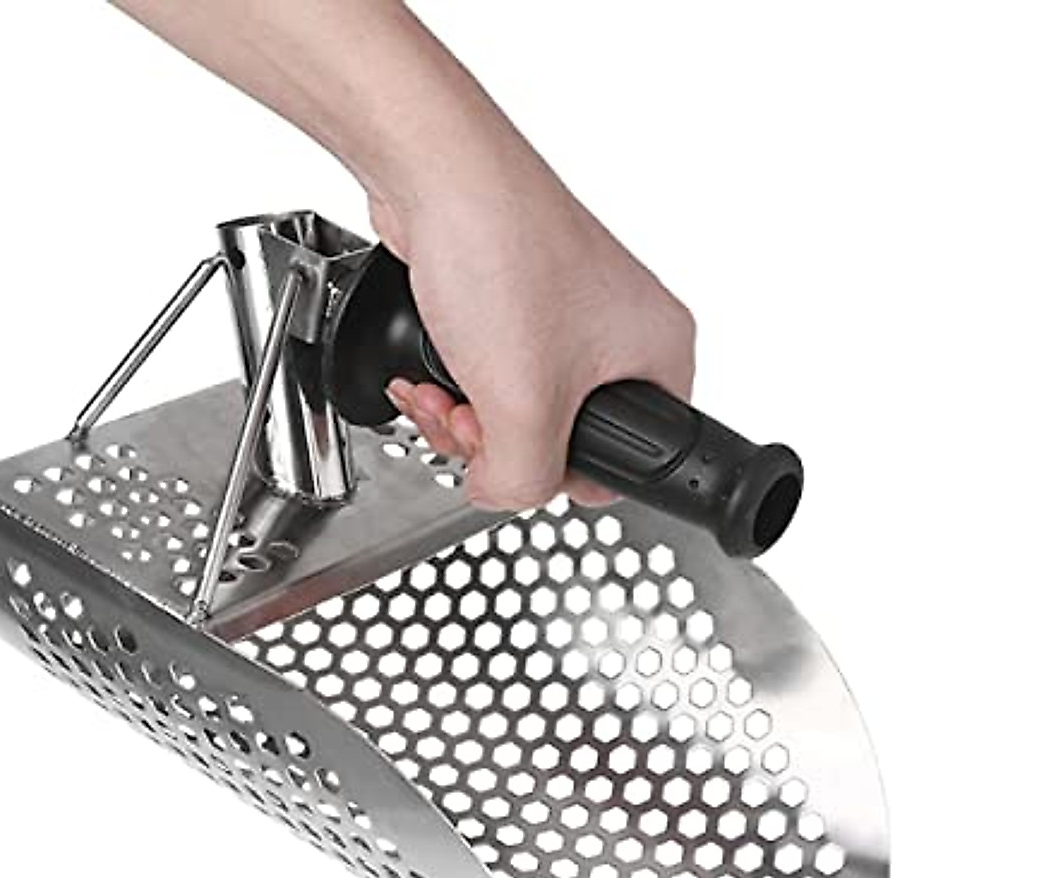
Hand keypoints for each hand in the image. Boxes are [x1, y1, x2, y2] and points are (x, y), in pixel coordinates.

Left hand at [369, 168, 695, 510]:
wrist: (437, 176)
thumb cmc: (502, 254)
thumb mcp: (523, 406)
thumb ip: (522, 481)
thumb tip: (501, 493)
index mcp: (658, 358)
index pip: (624, 467)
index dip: (561, 479)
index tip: (518, 462)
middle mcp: (619, 338)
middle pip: (557, 444)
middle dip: (495, 445)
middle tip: (472, 423)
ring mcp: (565, 321)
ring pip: (514, 414)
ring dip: (464, 420)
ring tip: (441, 394)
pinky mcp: (515, 308)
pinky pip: (488, 378)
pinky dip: (452, 386)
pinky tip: (426, 375)